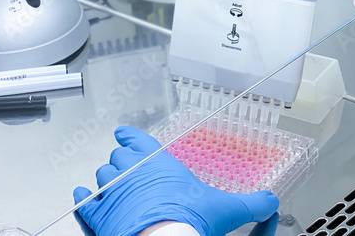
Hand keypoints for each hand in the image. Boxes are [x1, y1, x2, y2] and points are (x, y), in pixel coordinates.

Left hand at [72, 126, 278, 235]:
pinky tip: (84, 199)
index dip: (130, 136)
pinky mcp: (97, 217)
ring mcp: (111, 193)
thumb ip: (251, 203)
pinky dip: (83, 200)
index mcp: (158, 162)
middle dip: (121, 161)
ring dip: (105, 180)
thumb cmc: (188, 221)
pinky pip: (84, 203)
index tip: (124, 134)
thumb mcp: (226, 209)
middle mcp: (130, 172)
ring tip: (111, 187)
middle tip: (128, 168)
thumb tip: (270, 201)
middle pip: (118, 157)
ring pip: (100, 177)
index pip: (137, 139)